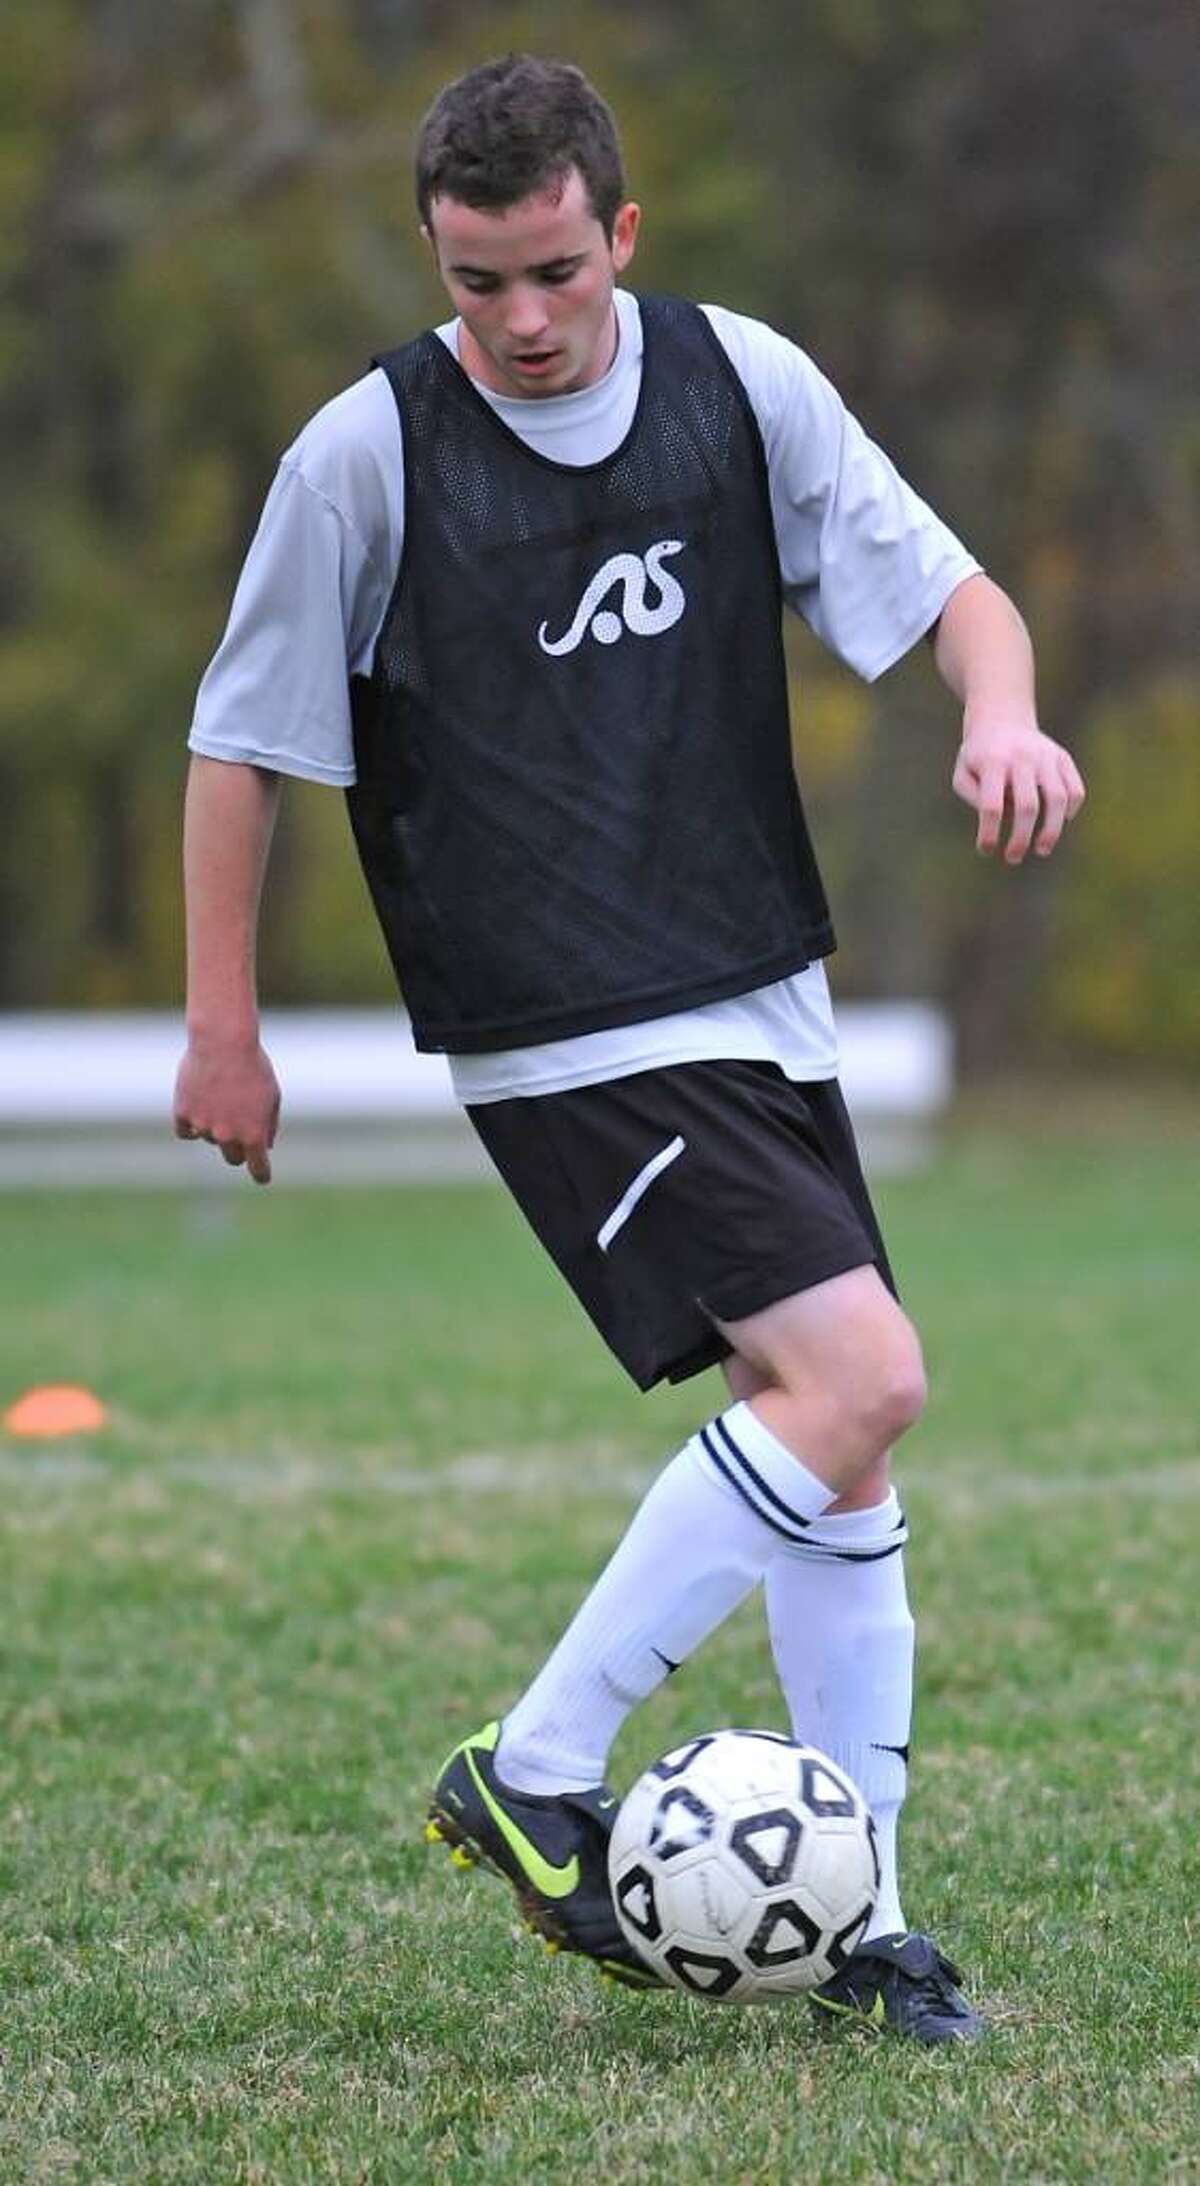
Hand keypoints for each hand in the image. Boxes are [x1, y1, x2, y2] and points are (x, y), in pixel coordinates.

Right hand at [173, 1036, 281, 1185]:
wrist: (223, 1041)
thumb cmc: (253, 1065)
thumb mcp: (271, 1094)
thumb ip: (268, 1124)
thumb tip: (265, 1147)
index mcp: (253, 1134)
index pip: (258, 1168)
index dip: (261, 1174)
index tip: (262, 1177)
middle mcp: (227, 1135)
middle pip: (232, 1158)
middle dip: (237, 1149)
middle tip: (238, 1131)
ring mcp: (203, 1125)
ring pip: (209, 1138)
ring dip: (215, 1126)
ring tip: (221, 1095)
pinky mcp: (182, 1113)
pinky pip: (185, 1130)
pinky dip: (191, 1123)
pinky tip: (198, 1105)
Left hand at [952, 712, 1085, 864]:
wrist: (1002, 719)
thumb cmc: (979, 756)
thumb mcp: (963, 773)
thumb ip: (973, 796)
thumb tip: (999, 817)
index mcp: (993, 762)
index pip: (991, 804)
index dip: (988, 832)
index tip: (986, 850)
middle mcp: (1023, 757)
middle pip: (1028, 806)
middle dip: (1021, 838)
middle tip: (1013, 858)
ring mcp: (1047, 756)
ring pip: (1058, 799)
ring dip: (1052, 830)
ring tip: (1042, 850)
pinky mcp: (1063, 758)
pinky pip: (1075, 789)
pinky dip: (1070, 810)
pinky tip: (1059, 821)